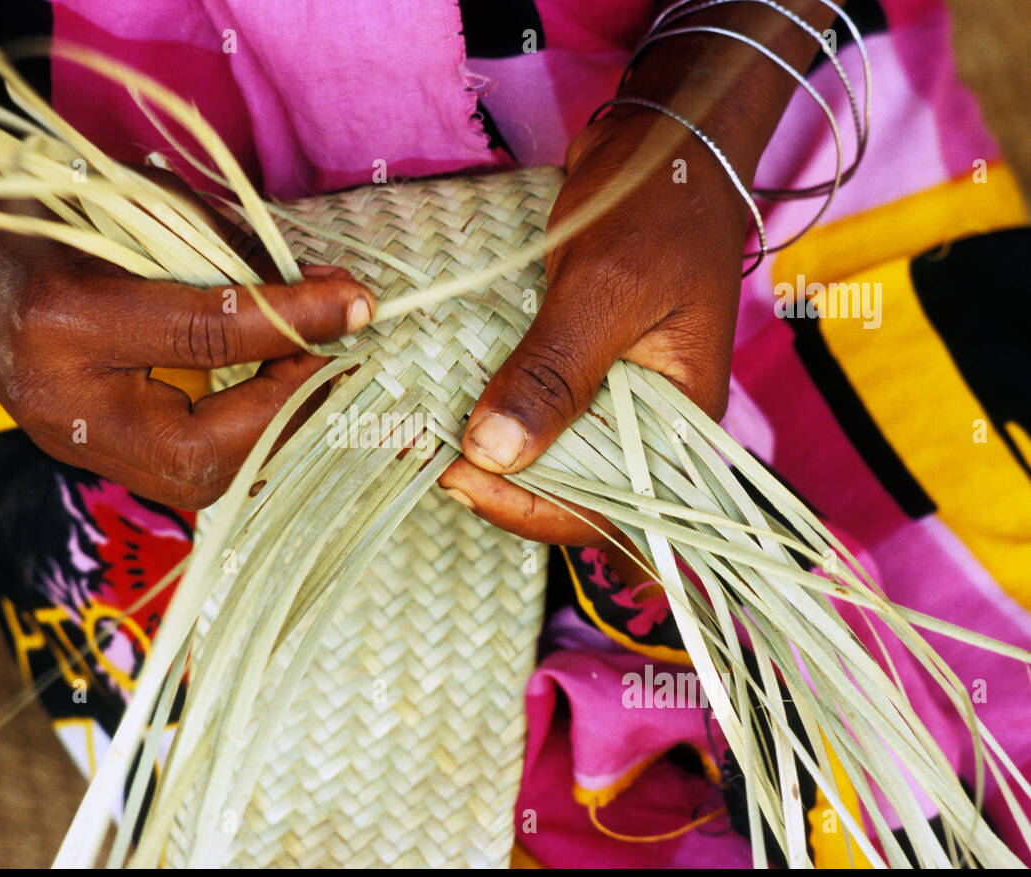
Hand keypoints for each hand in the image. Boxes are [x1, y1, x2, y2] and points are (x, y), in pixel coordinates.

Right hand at [0, 168, 374, 509]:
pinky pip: (184, 474)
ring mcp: (68, 444)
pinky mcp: (86, 454)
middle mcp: (61, 404)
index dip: (292, 322)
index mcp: (64, 319)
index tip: (357, 303)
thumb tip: (329, 296)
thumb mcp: (141, 202)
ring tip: (316, 380)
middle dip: (290, 409)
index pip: (206, 334)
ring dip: (272, 435)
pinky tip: (274, 400)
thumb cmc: (47, 206)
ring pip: (199, 481)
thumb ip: (229, 252)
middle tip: (339, 358)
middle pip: (204, 452)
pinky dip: (243, 442)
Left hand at [437, 107, 746, 545]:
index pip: (605, 505)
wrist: (662, 140)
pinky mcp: (582, 366)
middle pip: (572, 489)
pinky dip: (495, 409)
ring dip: (493, 452)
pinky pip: (537, 408)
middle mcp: (647, 422)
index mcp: (679, 419)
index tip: (458, 477)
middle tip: (426, 457)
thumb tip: (495, 453)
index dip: (530, 507)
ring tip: (426, 438)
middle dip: (503, 485)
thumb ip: (554, 372)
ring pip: (549, 453)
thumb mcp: (603, 287)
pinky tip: (447, 405)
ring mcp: (613, 395)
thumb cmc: (653, 205)